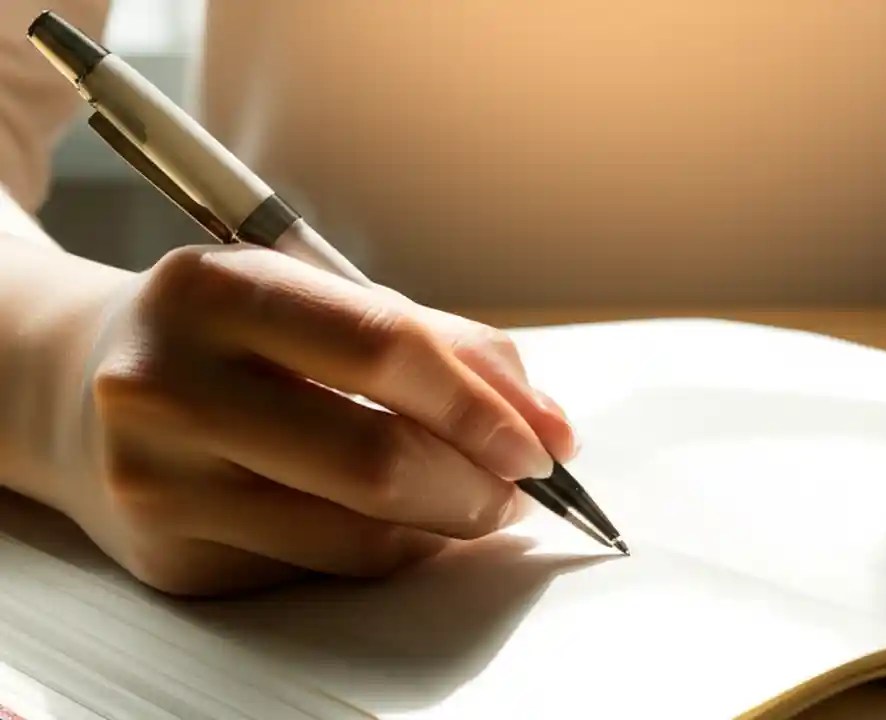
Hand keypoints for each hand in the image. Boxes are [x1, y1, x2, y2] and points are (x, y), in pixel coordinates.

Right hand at [45, 244, 575, 595]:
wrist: (80, 389)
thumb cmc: (229, 337)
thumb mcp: (318, 298)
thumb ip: (444, 345)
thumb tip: (548, 425)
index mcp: (215, 290)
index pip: (383, 348)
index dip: (482, 405)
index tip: (544, 442)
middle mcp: (169, 385)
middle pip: (374, 459)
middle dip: (478, 484)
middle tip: (521, 487)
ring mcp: (159, 480)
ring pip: (356, 531)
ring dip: (445, 524)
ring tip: (472, 501)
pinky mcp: (171, 556)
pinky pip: (323, 566)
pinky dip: (388, 548)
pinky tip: (399, 520)